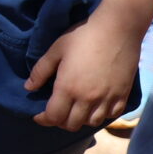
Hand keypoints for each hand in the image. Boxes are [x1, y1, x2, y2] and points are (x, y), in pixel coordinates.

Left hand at [25, 9, 144, 129]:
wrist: (118, 29)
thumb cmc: (83, 36)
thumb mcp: (56, 50)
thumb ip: (40, 71)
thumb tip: (29, 88)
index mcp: (68, 88)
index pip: (53, 117)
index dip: (43, 119)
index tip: (38, 116)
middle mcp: (88, 98)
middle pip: (72, 124)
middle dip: (60, 121)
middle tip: (56, 111)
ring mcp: (107, 98)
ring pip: (92, 123)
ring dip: (81, 120)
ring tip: (75, 110)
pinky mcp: (123, 95)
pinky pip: (111, 115)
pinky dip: (101, 115)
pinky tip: (96, 106)